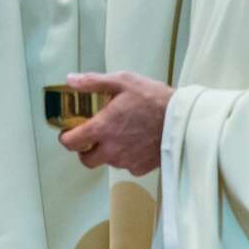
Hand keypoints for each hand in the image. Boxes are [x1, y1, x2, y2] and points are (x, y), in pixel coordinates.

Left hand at [58, 71, 173, 174]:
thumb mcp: (122, 81)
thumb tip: (70, 80)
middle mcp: (111, 149)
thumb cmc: (153, 98)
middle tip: (91, 137)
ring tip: (118, 135)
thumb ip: (92, 82)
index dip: (65, 138)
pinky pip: (127, 165)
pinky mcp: (141, 168)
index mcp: (101, 129)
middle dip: (84, 150)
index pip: (70, 143)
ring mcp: (126, 161)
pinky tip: (135, 142)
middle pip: (86, 160)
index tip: (68, 132)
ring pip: (107, 162)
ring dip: (107, 152)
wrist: (182, 120)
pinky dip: (126, 156)